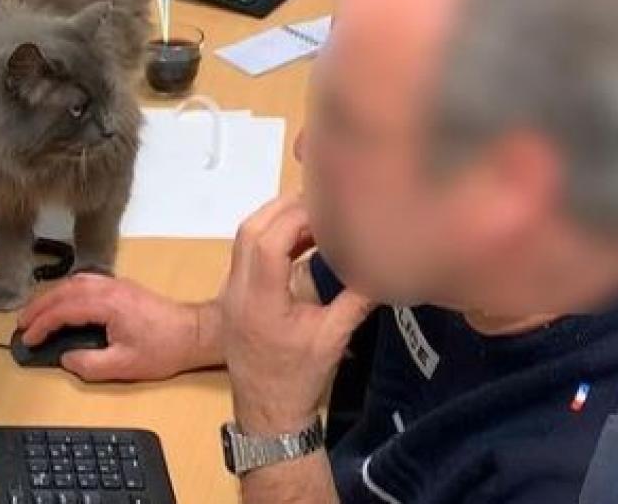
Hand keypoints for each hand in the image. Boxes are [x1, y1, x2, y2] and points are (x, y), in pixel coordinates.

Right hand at [17, 274, 220, 381]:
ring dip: (52, 296)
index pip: (64, 309)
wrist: (193, 333)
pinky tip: (63, 301)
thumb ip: (89, 364)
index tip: (27, 339)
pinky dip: (67, 290)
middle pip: (64, 290)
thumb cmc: (162, 350)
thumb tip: (66, 358)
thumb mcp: (124, 366)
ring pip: (74, 282)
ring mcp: (116, 284)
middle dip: (39, 307)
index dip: (42, 324)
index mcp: (107, 304)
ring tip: (36, 313)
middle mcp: (109, 288)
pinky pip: (86, 282)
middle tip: (21, 324)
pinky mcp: (123, 287)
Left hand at [221, 196, 375, 434]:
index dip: (296, 218)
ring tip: (315, 217)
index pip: (268, 241)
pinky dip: (271, 236)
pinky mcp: (233, 293)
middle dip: (285, 209)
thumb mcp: (333, 339)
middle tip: (323, 204)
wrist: (267, 413)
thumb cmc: (299, 378)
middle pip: (251, 229)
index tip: (329, 211)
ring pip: (244, 237)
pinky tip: (300, 239)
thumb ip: (356, 299)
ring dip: (276, 219)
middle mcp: (238, 289)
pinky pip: (246, 251)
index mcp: (260, 300)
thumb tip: (387, 267)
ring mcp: (231, 290)